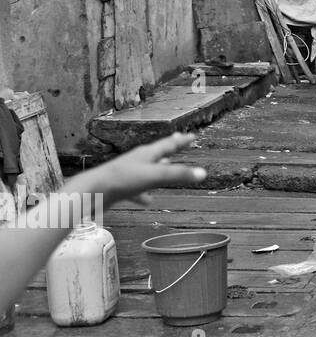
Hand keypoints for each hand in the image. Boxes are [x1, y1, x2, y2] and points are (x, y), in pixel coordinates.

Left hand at [77, 133, 205, 207]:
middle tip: (179, 140)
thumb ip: (178, 175)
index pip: (168, 144)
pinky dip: (145, 193)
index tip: (191, 136)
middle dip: (170, 148)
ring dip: (158, 169)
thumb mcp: (154, 176)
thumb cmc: (122, 180)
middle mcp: (137, 160)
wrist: (92, 192)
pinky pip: (137, 189)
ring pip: (147, 170)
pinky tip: (148, 201)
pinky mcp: (120, 187)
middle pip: (157, 153)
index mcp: (147, 154)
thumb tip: (203, 173)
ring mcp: (128, 173)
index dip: (181, 141)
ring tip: (166, 167)